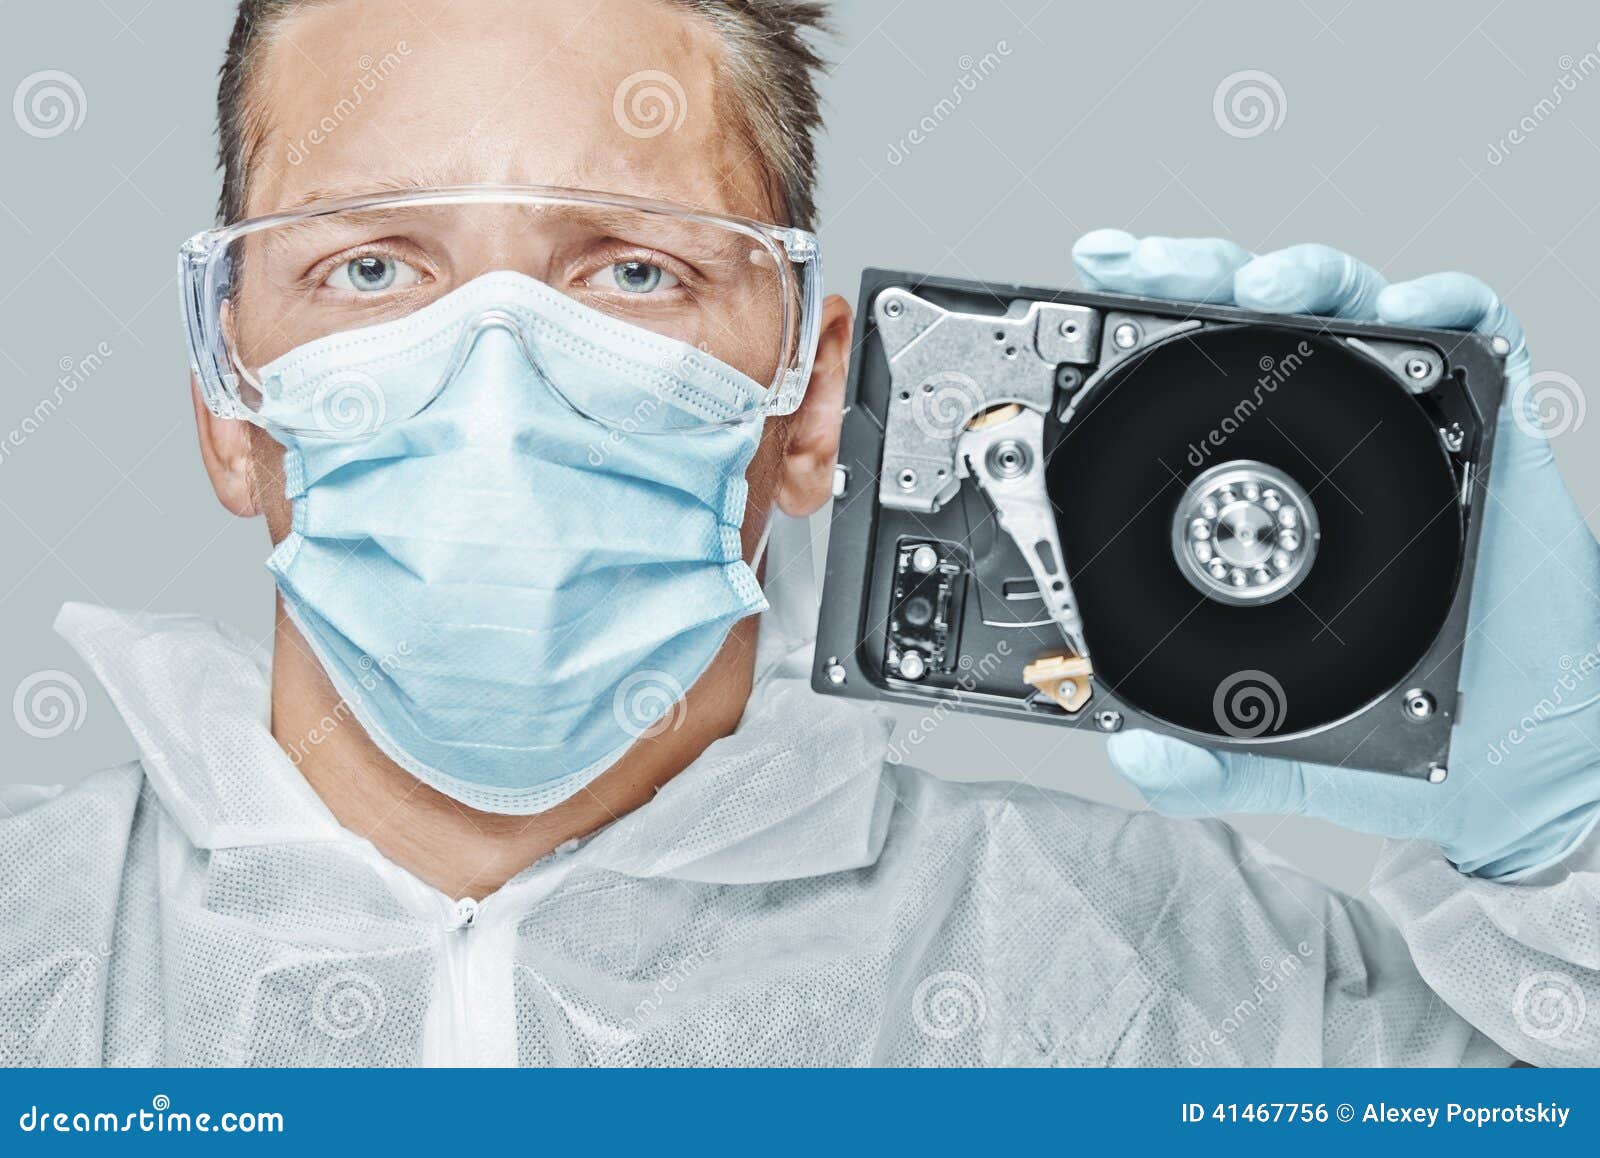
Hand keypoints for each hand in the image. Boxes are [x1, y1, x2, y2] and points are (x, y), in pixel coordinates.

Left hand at [1074, 230, 1599, 877]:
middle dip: (1190, 279)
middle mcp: (1325, 450)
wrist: (1528, 757)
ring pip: (1349, 309)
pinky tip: (1403, 306)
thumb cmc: (1409, 732)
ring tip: (1253, 285)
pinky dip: (1443, 300)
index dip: (1135, 344)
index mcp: (1259, 501)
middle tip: (1134, 268)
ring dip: (1299, 277)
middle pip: (1251, 330)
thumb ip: (1211, 760)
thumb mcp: (1284, 749)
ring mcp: (1405, 430)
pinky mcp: (1492, 428)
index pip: (1188, 396)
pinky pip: (1478, 331)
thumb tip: (1138, 759)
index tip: (1078, 309)